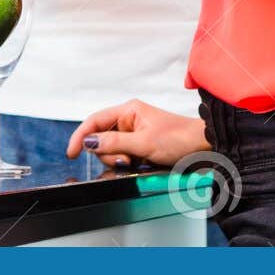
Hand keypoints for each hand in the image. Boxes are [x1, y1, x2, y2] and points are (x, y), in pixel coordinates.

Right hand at [66, 99, 210, 167]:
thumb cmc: (179, 138)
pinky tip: (138, 164)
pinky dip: (127, 163)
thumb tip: (89, 142)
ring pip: (112, 150)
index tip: (72, 152)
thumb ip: (114, 143)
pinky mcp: (141, 146)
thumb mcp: (143, 143)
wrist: (203, 147)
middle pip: (102, 138)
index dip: (80, 136)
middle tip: (125, 160)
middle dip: (109, 153)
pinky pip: (124, 156)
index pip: (95, 121)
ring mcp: (135, 134)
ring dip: (119, 159)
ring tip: (136, 162)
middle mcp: (129, 120)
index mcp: (128, 111)